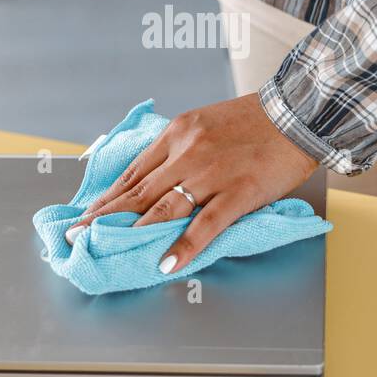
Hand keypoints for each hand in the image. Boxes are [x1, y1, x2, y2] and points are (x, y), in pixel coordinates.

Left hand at [68, 95, 319, 274]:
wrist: (298, 114)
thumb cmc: (254, 122)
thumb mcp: (206, 123)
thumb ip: (181, 149)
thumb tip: (157, 180)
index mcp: (178, 133)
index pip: (134, 171)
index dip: (107, 196)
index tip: (86, 213)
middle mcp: (188, 152)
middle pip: (138, 191)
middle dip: (104, 216)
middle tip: (77, 234)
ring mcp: (212, 174)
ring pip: (163, 208)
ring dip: (131, 232)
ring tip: (106, 249)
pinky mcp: (238, 192)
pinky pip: (205, 224)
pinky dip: (183, 245)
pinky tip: (166, 262)